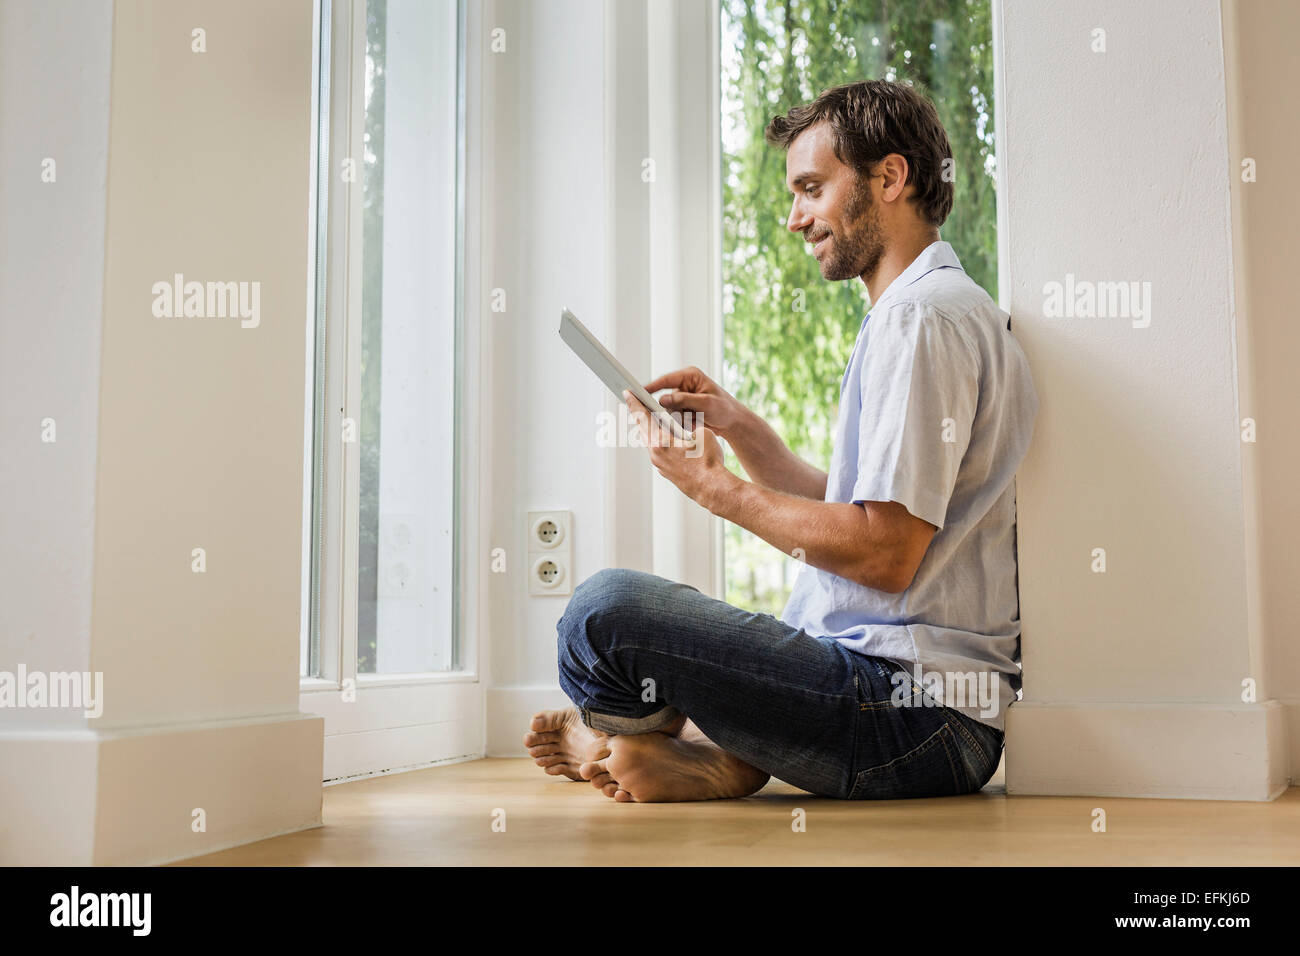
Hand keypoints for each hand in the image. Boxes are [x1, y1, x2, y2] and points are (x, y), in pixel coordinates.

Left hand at [623, 390, 734, 512]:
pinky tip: (668, 439)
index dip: (634, 403)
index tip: (627, 393)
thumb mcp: (702, 434)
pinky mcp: (666, 472)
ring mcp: (659, 465)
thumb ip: (689, 426)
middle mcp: (655, 454)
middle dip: (641, 415)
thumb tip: (684, 428)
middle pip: (643, 429)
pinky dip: (661, 443)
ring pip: (651, 442)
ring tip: (654, 419)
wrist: (713, 488)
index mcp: (661, 441)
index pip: (643, 417)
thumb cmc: (709, 462)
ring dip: (652, 430)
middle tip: (638, 403)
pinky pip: (659, 453)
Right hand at [642, 366, 752, 440]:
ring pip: (668, 410)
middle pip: (665, 397)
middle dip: (670, 409)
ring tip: (696, 420)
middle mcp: (684, 385)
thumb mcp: (706, 403)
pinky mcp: (683, 409)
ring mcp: (683, 398)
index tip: (638, 392)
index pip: (666, 380)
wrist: (733, 423)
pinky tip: (695, 422)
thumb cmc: (724, 409)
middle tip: (679, 416)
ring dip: (679, 418)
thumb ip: (684, 400)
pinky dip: (682, 423)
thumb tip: (663, 399)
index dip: (651, 386)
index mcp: (690, 376)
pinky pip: (674, 417)